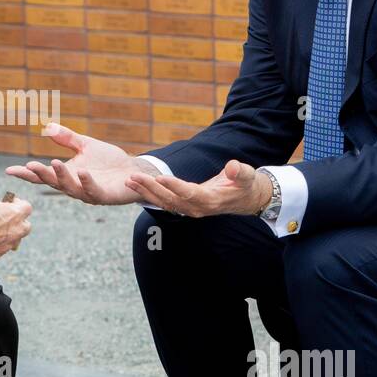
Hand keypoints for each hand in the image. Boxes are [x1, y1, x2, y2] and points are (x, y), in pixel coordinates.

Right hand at [0, 199, 31, 262]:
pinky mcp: (0, 253)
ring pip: (16, 239)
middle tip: (6, 218)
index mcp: (14, 214)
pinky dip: (0, 243)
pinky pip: (4, 247)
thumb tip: (6, 212)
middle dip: (18, 222)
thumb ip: (1, 210)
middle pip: (26, 226)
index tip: (10, 204)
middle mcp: (15, 230)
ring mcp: (9, 244)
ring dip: (10, 234)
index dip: (18, 204)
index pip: (27, 207)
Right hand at [5, 122, 143, 204]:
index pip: (43, 175)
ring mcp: (88, 193)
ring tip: (54, 162)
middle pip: (53, 182)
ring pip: (70, 188)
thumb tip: (48, 126)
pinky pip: (93, 191)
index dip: (26, 174)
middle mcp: (74, 186)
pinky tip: (83, 171)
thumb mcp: (85, 146)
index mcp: (66, 174)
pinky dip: (87, 182)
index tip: (10, 170)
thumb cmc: (108, 161)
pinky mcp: (104, 196)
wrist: (134, 171)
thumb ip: (67, 139)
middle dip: (42, 174)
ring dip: (61, 176)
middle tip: (30, 166)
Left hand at [125, 159, 271, 217]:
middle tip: (133, 177)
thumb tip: (233, 166)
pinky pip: (165, 202)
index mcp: (211, 200)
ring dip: (146, 192)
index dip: (174, 186)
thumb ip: (240, 172)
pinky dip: (150, 195)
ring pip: (164, 202)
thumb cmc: (245, 185)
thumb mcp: (247, 176)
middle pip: (170, 199)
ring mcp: (190, 209)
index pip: (189, 193)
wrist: (246, 199)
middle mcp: (197, 208)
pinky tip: (137, 187)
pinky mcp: (185, 207)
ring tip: (129, 181)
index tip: (159, 177)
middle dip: (151, 188)